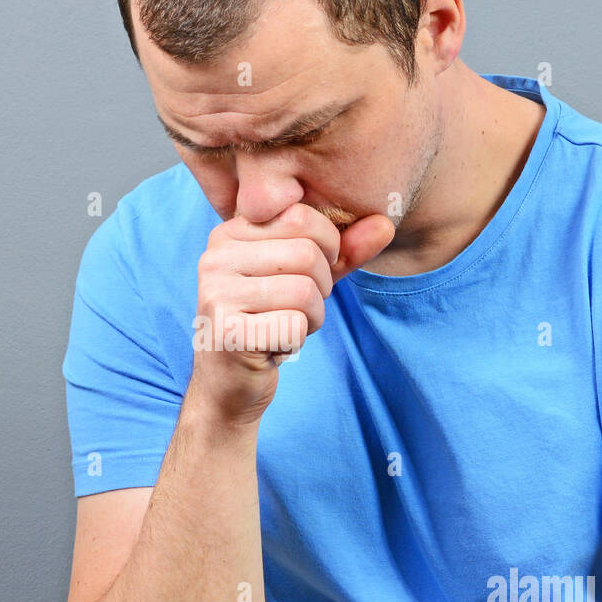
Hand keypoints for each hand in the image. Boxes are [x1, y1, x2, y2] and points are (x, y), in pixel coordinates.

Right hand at [188, 202, 394, 426]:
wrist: (229, 385)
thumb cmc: (269, 322)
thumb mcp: (309, 278)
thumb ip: (344, 250)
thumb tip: (386, 225)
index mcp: (231, 232)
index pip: (302, 217)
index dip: (326, 249)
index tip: (305, 274)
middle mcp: (216, 256)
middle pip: (308, 255)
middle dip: (320, 289)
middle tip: (294, 309)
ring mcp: (216, 293)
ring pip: (305, 292)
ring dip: (310, 318)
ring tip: (283, 327)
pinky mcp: (226, 331)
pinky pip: (294, 325)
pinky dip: (296, 340)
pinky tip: (272, 345)